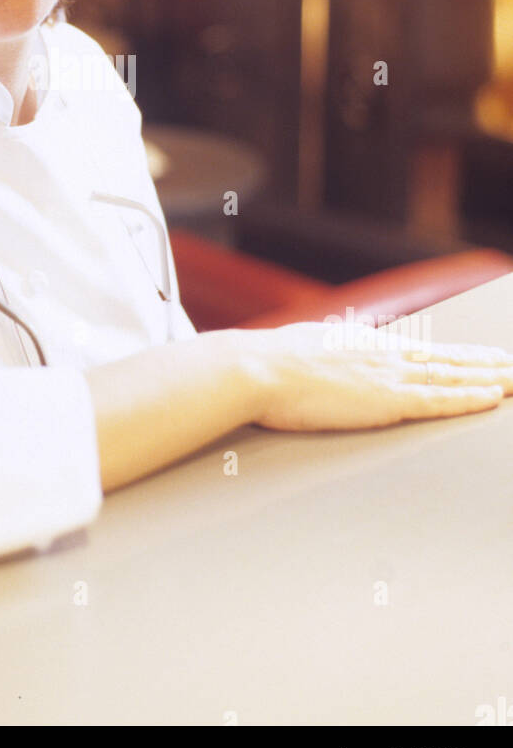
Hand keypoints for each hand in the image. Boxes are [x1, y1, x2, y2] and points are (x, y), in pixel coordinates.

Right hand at [221, 322, 512, 431]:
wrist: (258, 369)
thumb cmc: (269, 364)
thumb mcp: (304, 348)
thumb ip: (324, 353)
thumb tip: (320, 351)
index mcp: (364, 346)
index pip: (422, 351)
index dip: (456, 354)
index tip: (481, 355)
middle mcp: (383, 356)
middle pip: (447, 360)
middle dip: (484, 364)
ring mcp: (388, 376)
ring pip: (452, 378)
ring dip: (489, 379)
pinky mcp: (386, 401)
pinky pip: (439, 401)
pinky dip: (469, 398)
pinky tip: (491, 397)